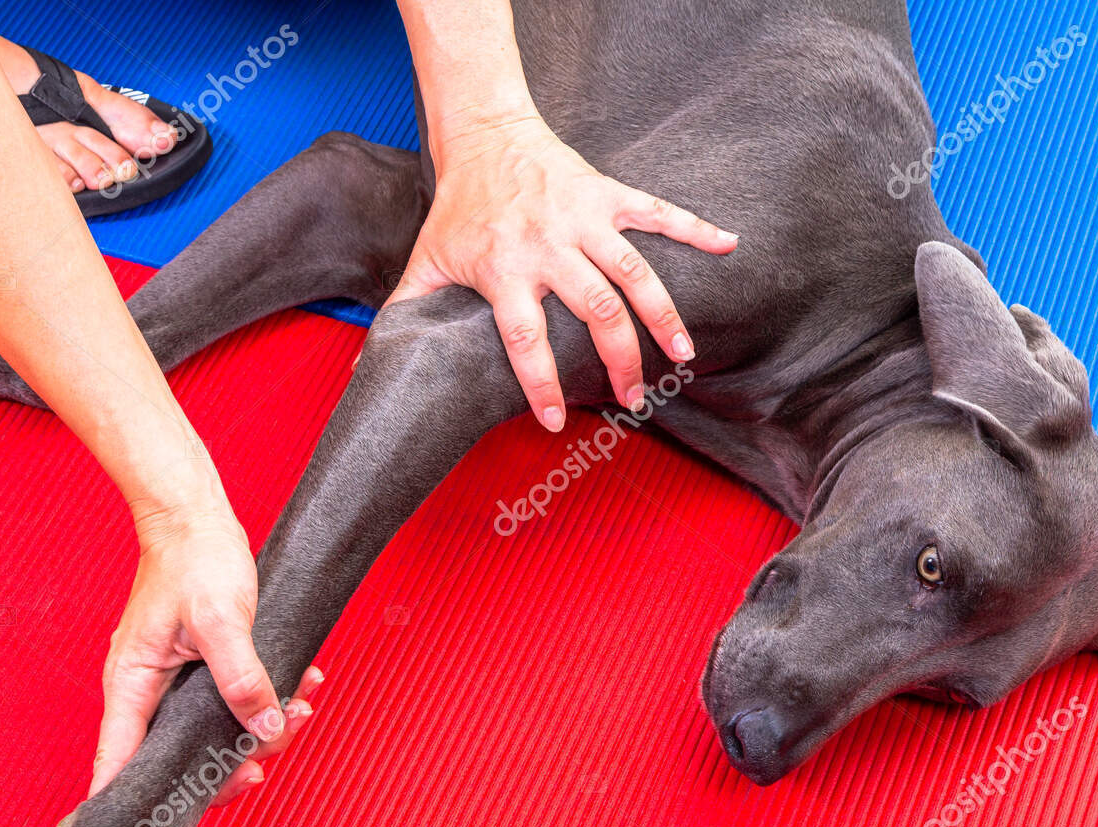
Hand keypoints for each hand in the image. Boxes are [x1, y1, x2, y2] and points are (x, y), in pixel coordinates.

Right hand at [91, 507, 320, 805]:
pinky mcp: (201, 673)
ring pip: (213, 735)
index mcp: (132, 687)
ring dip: (260, 730)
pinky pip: (233, 704)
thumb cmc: (194, 560)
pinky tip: (299, 686)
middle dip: (227, 769)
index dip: (137, 805)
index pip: (120, 765)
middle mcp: (149, 695)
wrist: (196, 519)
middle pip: (178, 762)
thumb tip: (264, 726)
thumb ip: (240, 675)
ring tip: (300, 708)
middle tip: (265, 760)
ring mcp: (174, 686)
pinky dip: (266, 702)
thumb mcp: (221, 618)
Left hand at [388, 114, 736, 428]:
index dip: (541, 383)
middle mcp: (548, 245)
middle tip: (635, 399)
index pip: (525, 337)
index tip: (558, 421)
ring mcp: (584, 218)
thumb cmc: (457, 207)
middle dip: (620, 361)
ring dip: (664, 315)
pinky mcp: (608, 194)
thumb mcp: (425, 260)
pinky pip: (659, 212)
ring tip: (684, 355)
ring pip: (635, 272)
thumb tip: (367, 369)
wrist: (485, 133)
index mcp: (504, 267)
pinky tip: (730, 246)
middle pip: (595, 312)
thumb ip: (406, 314)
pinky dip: (696, 228)